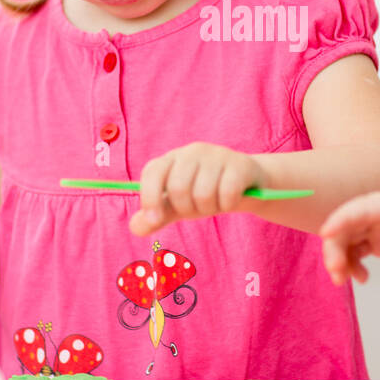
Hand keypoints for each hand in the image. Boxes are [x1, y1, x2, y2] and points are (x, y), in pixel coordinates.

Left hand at [129, 143, 266, 235]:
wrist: (245, 185)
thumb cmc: (205, 193)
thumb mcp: (178, 206)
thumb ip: (156, 217)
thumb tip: (134, 228)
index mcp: (171, 159)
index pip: (152, 173)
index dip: (150, 198)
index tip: (155, 220)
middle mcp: (191, 152)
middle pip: (178, 187)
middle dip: (187, 208)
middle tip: (197, 208)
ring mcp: (216, 155)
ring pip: (203, 193)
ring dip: (210, 208)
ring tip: (216, 203)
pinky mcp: (239, 164)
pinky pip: (227, 194)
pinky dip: (228, 205)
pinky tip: (231, 199)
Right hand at [318, 191, 379, 285]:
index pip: (359, 208)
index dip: (340, 219)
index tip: (325, 234)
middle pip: (346, 226)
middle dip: (335, 247)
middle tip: (337, 274)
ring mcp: (379, 227)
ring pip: (347, 239)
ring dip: (340, 258)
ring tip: (344, 281)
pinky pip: (356, 250)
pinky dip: (352, 264)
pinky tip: (362, 279)